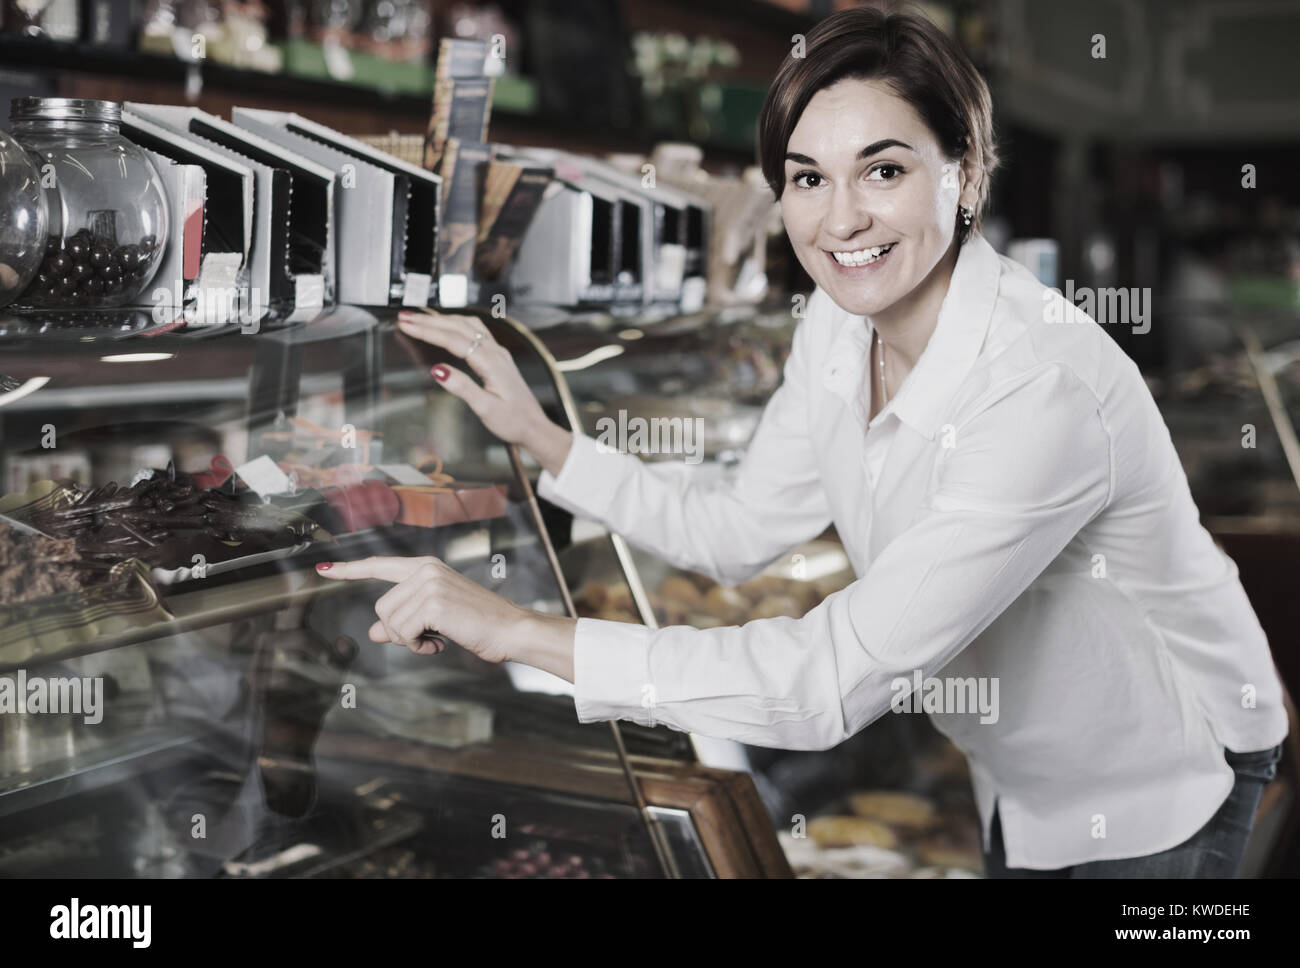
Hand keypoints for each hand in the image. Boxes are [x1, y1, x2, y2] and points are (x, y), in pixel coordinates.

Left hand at [314, 556, 576, 678]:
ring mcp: (429, 585)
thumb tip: (373, 632)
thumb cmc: (478, 625)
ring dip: (408, 641)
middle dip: (398, 631)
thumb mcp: (435, 621)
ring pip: (389, 622)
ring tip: (436, 640)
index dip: (349, 570)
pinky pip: (403, 633)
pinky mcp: (433, 604)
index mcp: (427, 567)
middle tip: (427, 638)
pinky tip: (439, 645)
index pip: (380, 566)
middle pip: (382, 607)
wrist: (510, 630)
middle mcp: (426, 570)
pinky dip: (417, 647)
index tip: (323, 569)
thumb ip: (403, 621)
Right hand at [396, 310, 571, 474]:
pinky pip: (476, 331)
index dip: (429, 331)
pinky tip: (447, 325)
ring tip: (419, 318)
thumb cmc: (513, 422)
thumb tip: (437, 370)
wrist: (534, 427)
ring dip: (443, 319)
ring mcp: (498, 352)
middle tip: (404, 317)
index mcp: (492, 363)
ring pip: (468, 325)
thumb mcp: (486, 409)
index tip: (407, 325)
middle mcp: (496, 352)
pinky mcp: (498, 357)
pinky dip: (456, 323)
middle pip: (459, 327)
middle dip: (429, 320)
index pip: (454, 340)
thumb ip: (462, 388)